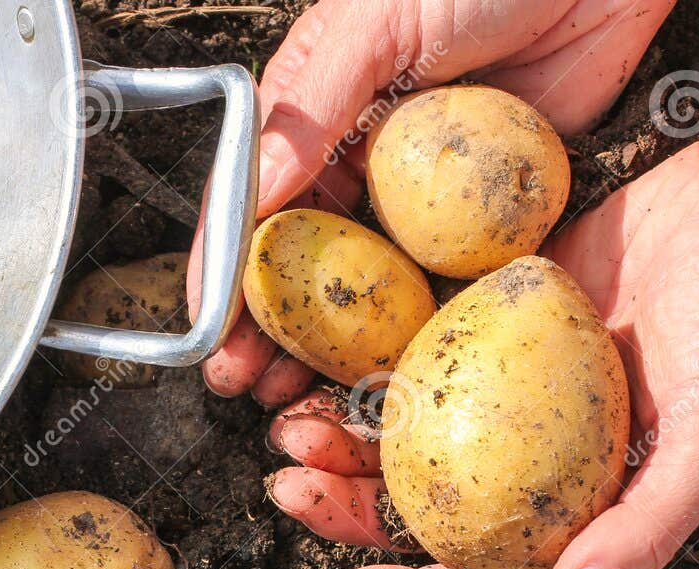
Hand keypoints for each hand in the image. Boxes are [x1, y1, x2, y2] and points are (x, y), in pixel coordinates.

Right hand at [187, 0, 678, 405]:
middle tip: (246, 388)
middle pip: (303, 265)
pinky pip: (443, 289)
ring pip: (366, 293)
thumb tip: (255, 189)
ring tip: (300, 401)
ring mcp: (426, 202)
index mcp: (319, 116)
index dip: (226, 275)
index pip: (253, 207)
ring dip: (329, 352)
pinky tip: (387, 380)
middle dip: (270, 333)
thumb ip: (312, 104)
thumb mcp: (377, 20)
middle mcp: (364, 165)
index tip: (208, 335)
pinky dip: (413, 339)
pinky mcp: (490, 223)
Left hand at [272, 139, 698, 568]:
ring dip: (341, 446)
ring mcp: (501, 401)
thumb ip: (644, 532)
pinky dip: (362, 373)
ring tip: (291, 431)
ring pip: (402, 443)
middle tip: (291, 487)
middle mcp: (532, 466)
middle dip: (349, 514)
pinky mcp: (483, 332)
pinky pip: (409, 363)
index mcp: (580, 513)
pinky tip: (318, 368)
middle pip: (422, 514)